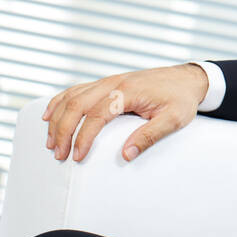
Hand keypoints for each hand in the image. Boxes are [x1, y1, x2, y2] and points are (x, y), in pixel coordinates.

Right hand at [42, 63, 208, 162]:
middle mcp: (113, 83)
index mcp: (127, 91)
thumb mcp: (174, 120)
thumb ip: (149, 136)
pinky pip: (76, 90)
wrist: (187, 78)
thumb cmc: (181, 99)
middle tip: (58, 155)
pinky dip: (59, 102)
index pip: (96, 115)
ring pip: (72, 97)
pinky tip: (49, 115)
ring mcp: (108, 81)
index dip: (83, 137)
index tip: (77, 157)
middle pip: (76, 105)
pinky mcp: (107, 83)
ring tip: (50, 142)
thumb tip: (125, 155)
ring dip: (57, 119)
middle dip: (63, 131)